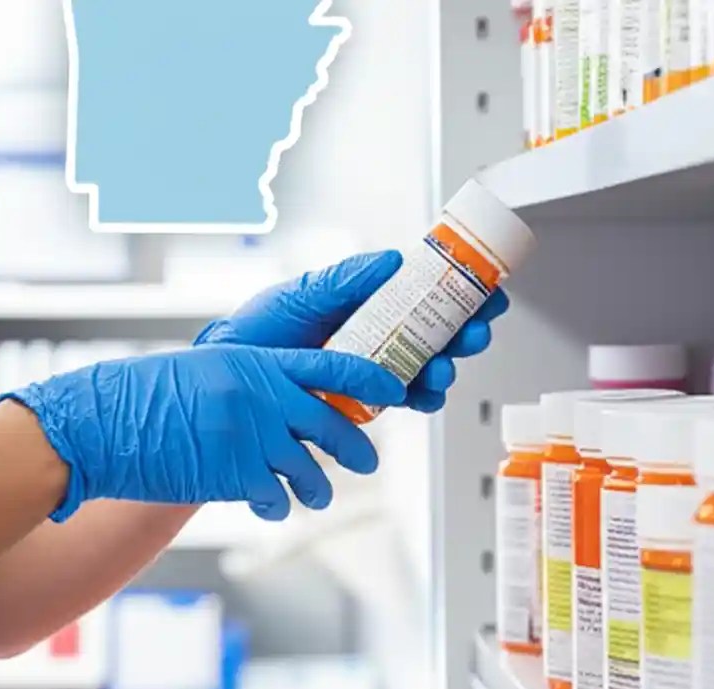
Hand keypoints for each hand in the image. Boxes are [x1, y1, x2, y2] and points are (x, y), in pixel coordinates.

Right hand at [3, 345, 404, 521]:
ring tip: (319, 495)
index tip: (393, 392)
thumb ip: (249, 379)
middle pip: (330, 424)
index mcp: (255, 362)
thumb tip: (285, 394)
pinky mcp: (234, 475)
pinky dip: (278, 504)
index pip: (330, 366)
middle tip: (368, 461)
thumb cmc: (143, 394)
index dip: (368, 380)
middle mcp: (261, 396)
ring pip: (309, 469)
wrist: (102, 423)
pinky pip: (276, 496)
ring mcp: (250, 437)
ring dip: (319, 487)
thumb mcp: (205, 369)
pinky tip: (272, 504)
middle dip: (355, 448)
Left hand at [196, 250, 510, 412]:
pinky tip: (423, 394)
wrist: (227, 380)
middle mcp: (376, 336)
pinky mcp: (362, 402)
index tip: (487, 292)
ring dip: (445, 368)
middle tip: (473, 332)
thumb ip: (346, 280)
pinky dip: (421, 398)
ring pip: (427, 369)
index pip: (426, 293)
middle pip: (438, 333)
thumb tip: (392, 261)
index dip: (462, 292)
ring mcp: (372, 370)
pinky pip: (403, 401)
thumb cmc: (258, 332)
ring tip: (441, 369)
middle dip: (464, 333)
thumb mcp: (303, 294)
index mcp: (367, 303)